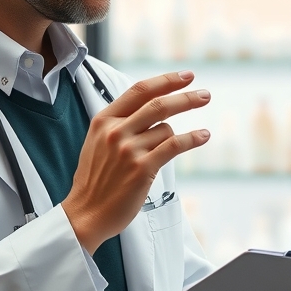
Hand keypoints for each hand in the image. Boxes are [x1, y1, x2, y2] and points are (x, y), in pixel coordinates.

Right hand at [63, 70, 210, 252]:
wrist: (86, 213)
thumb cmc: (95, 180)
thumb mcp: (97, 141)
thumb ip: (119, 122)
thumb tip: (149, 105)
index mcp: (103, 120)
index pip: (139, 90)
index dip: (166, 80)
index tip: (185, 76)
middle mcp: (115, 131)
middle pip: (158, 104)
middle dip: (186, 97)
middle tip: (205, 95)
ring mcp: (129, 150)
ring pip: (166, 128)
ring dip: (174, 135)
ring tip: (173, 146)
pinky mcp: (143, 168)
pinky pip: (175, 145)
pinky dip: (193, 139)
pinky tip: (203, 135)